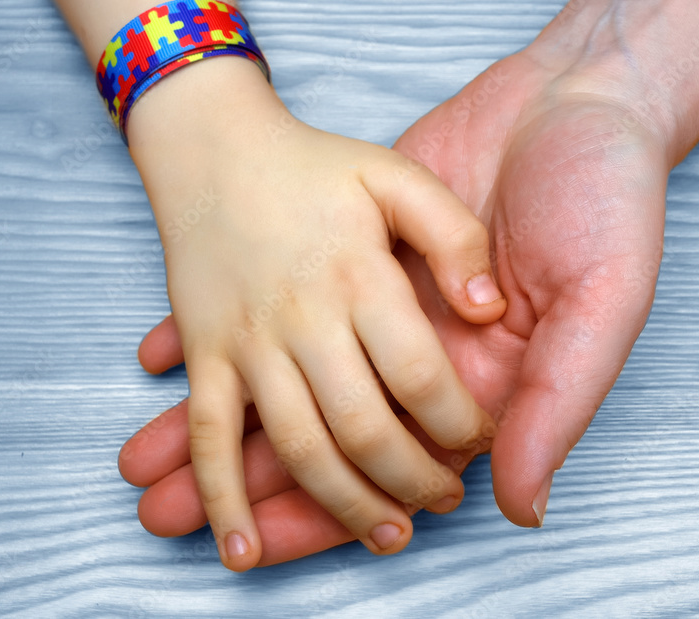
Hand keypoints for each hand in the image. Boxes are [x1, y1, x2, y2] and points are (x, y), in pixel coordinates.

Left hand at [120, 37, 670, 561]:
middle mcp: (424, 355)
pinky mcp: (354, 249)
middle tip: (163, 514)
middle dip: (250, 482)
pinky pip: (286, 301)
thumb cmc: (609, 200)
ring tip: (142, 466)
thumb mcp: (603, 304)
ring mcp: (384, 304)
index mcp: (480, 386)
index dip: (324, 512)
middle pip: (325, 437)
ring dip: (219, 423)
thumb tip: (518, 507)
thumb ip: (556, 404)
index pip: (388, 470)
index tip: (249, 542)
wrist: (579, 99)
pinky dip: (230, 328)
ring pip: (291, 378)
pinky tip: (161, 360)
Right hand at [127, 58, 504, 570]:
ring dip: (343, 505)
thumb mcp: (397, 176)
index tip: (481, 439)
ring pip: (298, 446)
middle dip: (415, 477)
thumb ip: (453, 237)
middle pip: (365, 426)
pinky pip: (211, 435)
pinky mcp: (207, 354)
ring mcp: (249, 341)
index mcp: (359, 275)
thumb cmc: (313, 165)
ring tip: (388, 537)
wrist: (212, 148)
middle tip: (447, 498)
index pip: (420, 375)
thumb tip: (491, 312)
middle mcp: (304, 317)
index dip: (459, 422)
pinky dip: (223, 497)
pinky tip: (242, 551)